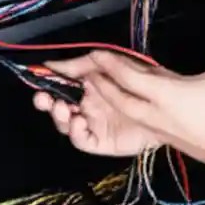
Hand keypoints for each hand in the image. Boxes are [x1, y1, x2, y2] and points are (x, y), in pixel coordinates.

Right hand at [32, 52, 165, 156]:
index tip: (37, 76)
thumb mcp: (112, 65)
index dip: (47, 82)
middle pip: (57, 106)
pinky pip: (81, 139)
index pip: (59, 84)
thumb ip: (84, 64)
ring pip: (65, 123)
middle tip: (43, 98)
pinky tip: (77, 121)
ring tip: (62, 107)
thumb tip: (54, 62)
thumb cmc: (142, 84)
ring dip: (58, 115)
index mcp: (86, 86)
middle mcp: (86, 105)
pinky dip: (74, 132)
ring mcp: (92, 124)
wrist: (167, 109)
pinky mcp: (100, 142)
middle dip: (46, 101)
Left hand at [85, 49, 204, 171]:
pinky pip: (141, 122)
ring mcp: (159, 128)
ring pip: (129, 112)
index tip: (96, 55)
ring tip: (105, 92)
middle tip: (89, 76)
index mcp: (164, 94)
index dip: (111, 65)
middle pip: (120, 98)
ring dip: (114, 101)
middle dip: (103, 86)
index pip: (129, 77)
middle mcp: (154, 113)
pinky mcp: (167, 138)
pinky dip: (132, 112)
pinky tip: (135, 107)